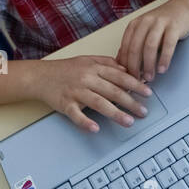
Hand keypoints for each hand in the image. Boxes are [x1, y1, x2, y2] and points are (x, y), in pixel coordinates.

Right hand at [31, 55, 151, 133]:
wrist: (40, 76)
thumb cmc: (66, 69)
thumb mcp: (87, 60)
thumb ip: (107, 63)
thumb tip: (126, 70)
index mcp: (94, 67)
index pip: (119, 76)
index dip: (135, 84)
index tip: (148, 93)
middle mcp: (86, 78)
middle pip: (112, 91)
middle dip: (130, 102)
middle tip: (143, 111)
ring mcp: (75, 92)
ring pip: (98, 103)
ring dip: (115, 113)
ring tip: (128, 121)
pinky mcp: (65, 104)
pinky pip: (76, 114)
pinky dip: (85, 122)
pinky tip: (95, 128)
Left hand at [116, 0, 188, 80]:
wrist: (183, 8)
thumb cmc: (163, 22)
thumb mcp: (144, 31)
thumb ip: (133, 44)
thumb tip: (121, 63)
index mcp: (135, 24)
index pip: (125, 46)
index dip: (124, 64)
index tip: (126, 76)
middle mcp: (146, 22)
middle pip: (135, 47)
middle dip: (134, 67)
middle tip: (136, 80)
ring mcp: (160, 23)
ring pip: (150, 46)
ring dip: (148, 65)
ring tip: (149, 77)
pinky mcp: (174, 27)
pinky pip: (168, 45)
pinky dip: (164, 59)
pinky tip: (162, 69)